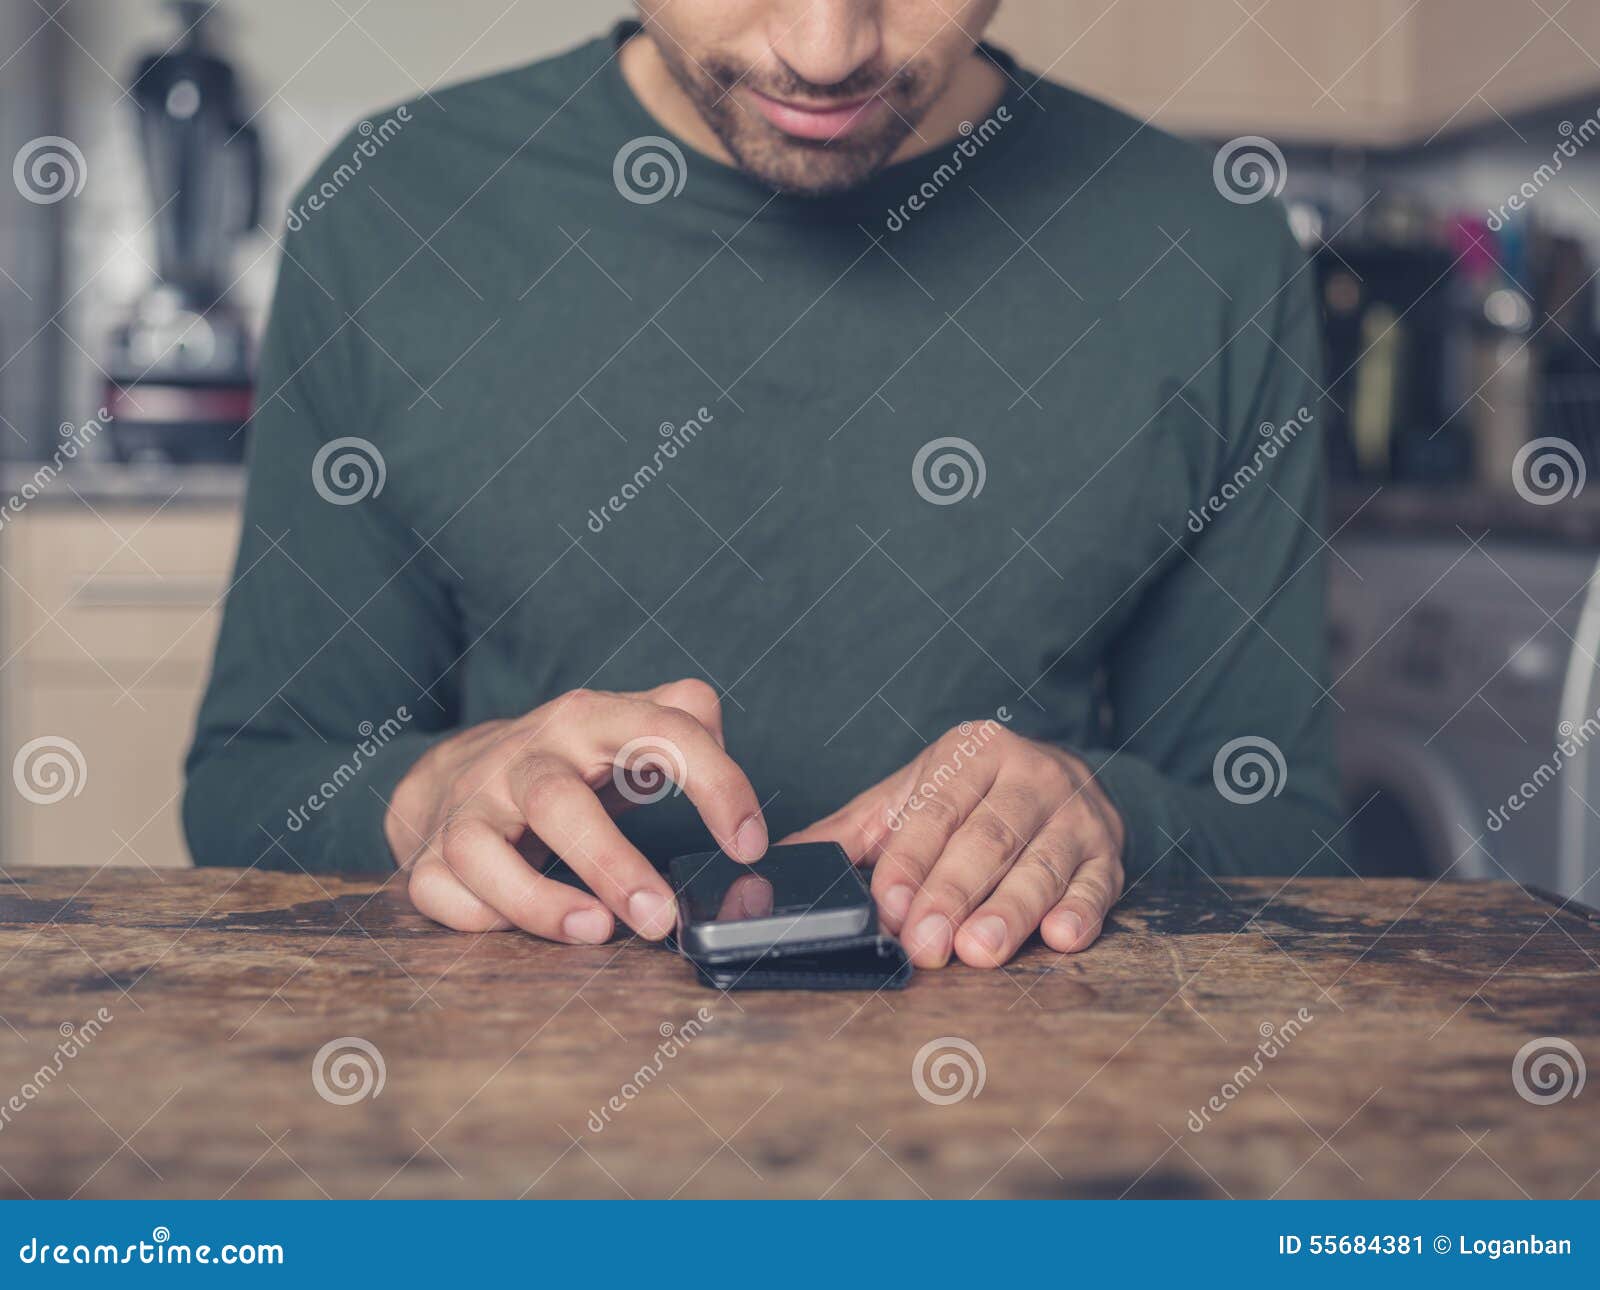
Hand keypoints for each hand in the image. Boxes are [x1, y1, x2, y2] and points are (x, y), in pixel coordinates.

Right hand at [389, 679, 766, 942]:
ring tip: (596, 932)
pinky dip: (479, 919)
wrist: (456, 771)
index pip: (661, 730)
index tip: (750, 844)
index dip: (714, 781)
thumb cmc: (567, 760)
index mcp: (589, 721)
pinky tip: (522, 931)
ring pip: (481, 852)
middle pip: (558, 801)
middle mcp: (525, 759)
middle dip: (611, 864)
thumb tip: (717, 734)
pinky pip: (440, 892)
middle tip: (661, 918)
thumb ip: (682, 718)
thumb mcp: (625, 725)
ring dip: (538, 902)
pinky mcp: (428, 856)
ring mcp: (469, 807)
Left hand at [783, 723, 1123, 968]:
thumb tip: (774, 869)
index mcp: (973, 751)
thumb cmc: (970, 799)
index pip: (936, 810)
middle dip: (952, 894)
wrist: (1059, 776)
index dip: (910, 861)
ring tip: (979, 951)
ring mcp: (1076, 813)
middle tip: (926, 944)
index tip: (888, 906)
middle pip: (987, 839)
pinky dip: (1082, 911)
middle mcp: (1030, 774)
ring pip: (1040, 865)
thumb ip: (847, 837)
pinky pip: (1097, 885)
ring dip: (1010, 911)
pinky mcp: (1110, 853)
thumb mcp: (908, 800)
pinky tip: (1062, 936)